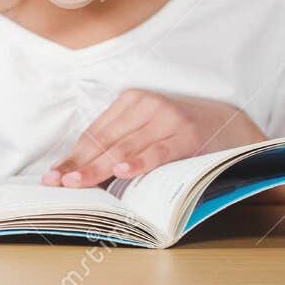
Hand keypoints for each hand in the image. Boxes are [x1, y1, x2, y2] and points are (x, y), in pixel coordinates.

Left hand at [44, 90, 263, 186]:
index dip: (72, 156)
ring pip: (124, 147)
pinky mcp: (186, 133)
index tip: (53, 175)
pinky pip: (157, 152)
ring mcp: (166, 118)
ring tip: (78, 182)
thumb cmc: (180, 131)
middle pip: (103, 141)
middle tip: (58, 183)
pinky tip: (122, 172)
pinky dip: (138, 162)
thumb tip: (81, 170)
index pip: (94, 133)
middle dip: (78, 165)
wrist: (231, 124)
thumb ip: (120, 143)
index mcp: (130, 101)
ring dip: (98, 168)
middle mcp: (145, 105)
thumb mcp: (148, 130)